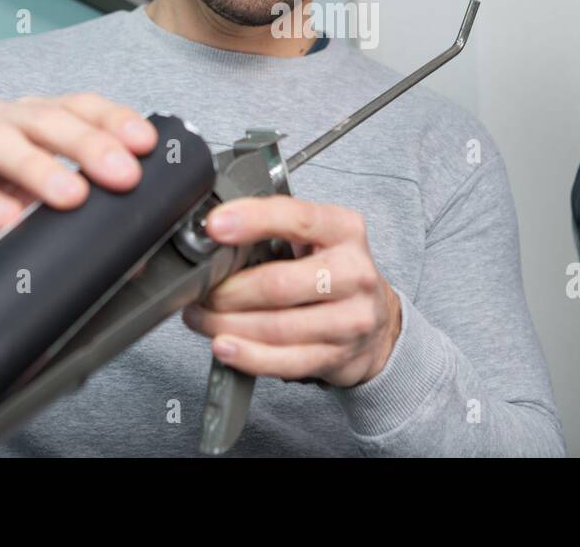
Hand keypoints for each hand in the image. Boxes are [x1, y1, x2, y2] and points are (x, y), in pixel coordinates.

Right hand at [0, 93, 156, 299]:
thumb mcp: (38, 227)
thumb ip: (83, 228)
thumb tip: (140, 252)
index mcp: (25, 125)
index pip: (74, 106)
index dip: (111, 119)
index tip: (147, 145)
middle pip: (40, 119)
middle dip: (87, 143)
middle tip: (123, 175)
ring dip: (35, 166)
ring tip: (71, 196)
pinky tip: (4, 218)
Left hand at [180, 196, 401, 386]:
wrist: (377, 320)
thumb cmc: (334, 271)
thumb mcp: (316, 236)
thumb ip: (275, 229)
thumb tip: (217, 235)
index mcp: (344, 230)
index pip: (296, 218)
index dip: (252, 220)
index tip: (215, 226)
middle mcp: (354, 272)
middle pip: (278, 284)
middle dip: (228, 291)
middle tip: (202, 291)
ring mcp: (350, 319)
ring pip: (276, 327)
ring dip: (227, 325)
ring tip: (202, 318)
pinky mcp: (338, 356)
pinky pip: (284, 361)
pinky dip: (247, 356)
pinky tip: (225, 346)